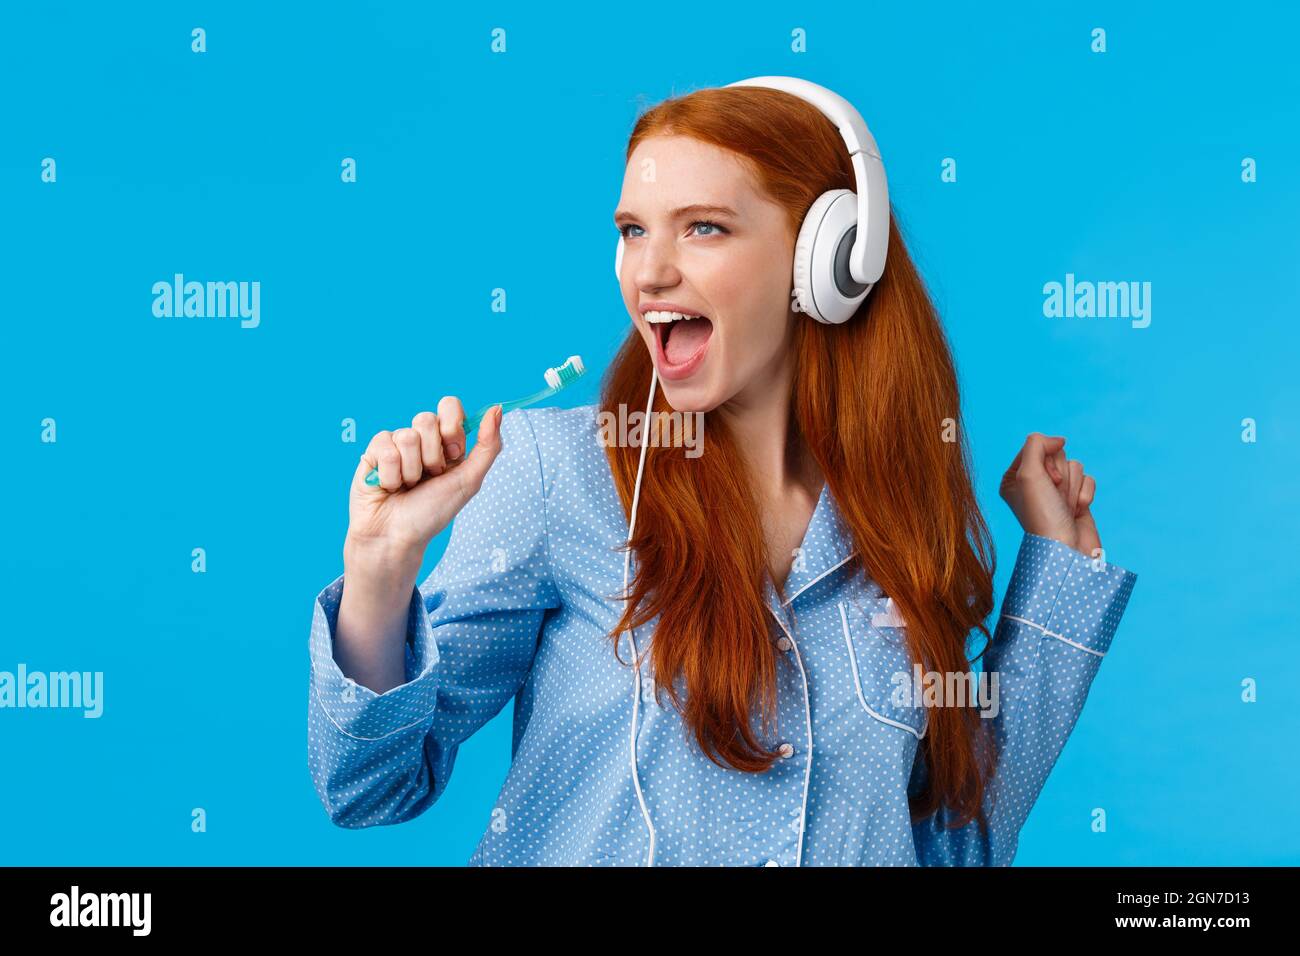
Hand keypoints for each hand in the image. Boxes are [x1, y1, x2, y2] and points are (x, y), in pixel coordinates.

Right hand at [345, 397, 503, 569]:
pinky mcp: (373, 451)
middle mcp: (421, 439)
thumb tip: (498, 409)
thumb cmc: (432, 512)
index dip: (452, 427)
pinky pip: (385, 446)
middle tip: (429, 476)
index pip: (450, 406)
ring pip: (407, 436)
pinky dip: (392, 475)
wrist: (397, 537)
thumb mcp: (469, 481)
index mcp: (446, 442)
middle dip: (432, 456)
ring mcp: (396, 443)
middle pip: (426, 419)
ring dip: (412, 470)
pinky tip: (389, 486)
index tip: (453, 454)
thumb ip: (488, 445)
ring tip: (408, 486)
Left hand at [998, 433, 1101, 558]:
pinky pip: (1088, 479)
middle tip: (1054, 495)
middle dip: (1061, 474)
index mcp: (1013, 478)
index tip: (1044, 482)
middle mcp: (1033, 484)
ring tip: (1065, 506)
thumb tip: (1058, 440)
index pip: (1035, 446)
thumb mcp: (1028, 473)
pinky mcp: (1075, 499)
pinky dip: (1084, 494)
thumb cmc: (1042, 514)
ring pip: (1075, 465)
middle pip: (1057, 454)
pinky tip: (1077, 511)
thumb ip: (1037, 444)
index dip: (1045, 460)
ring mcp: (1055, 492)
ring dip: (1072, 486)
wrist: (1066, 549)